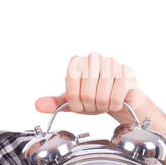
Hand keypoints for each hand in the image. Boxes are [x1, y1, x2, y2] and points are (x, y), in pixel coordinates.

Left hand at [35, 52, 155, 125]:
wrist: (119, 98)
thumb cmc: (94, 97)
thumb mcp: (72, 101)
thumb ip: (54, 103)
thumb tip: (38, 105)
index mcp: (77, 62)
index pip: (70, 86)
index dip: (75, 101)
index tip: (79, 105)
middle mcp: (94, 58)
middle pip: (86, 93)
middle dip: (89, 106)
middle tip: (93, 106)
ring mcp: (112, 63)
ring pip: (102, 94)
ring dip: (102, 105)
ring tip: (104, 103)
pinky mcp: (127, 71)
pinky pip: (117, 94)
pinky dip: (115, 103)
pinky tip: (115, 101)